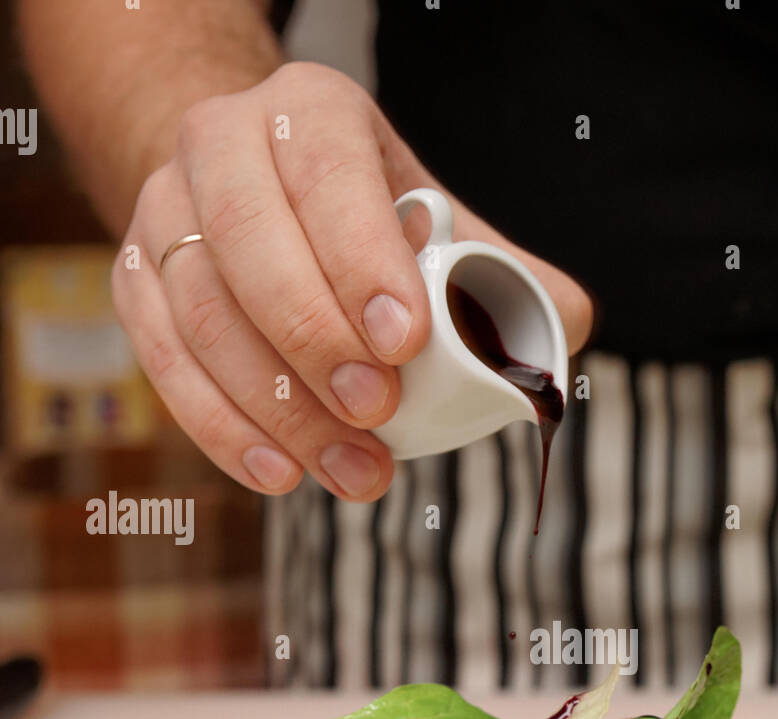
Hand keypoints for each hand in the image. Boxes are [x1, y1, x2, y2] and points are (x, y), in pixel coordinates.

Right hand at [112, 62, 592, 500]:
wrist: (262, 196)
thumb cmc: (369, 222)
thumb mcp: (443, 223)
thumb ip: (511, 275)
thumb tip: (570, 326)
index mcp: (308, 113)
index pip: (324, 170)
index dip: (358, 257)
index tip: (405, 340)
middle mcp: (219, 146)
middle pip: (247, 243)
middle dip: (314, 340)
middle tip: (376, 415)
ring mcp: (166, 213)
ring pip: (198, 310)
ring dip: (275, 406)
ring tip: (352, 470)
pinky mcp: (136, 281)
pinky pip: (161, 358)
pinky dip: (219, 425)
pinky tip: (279, 474)